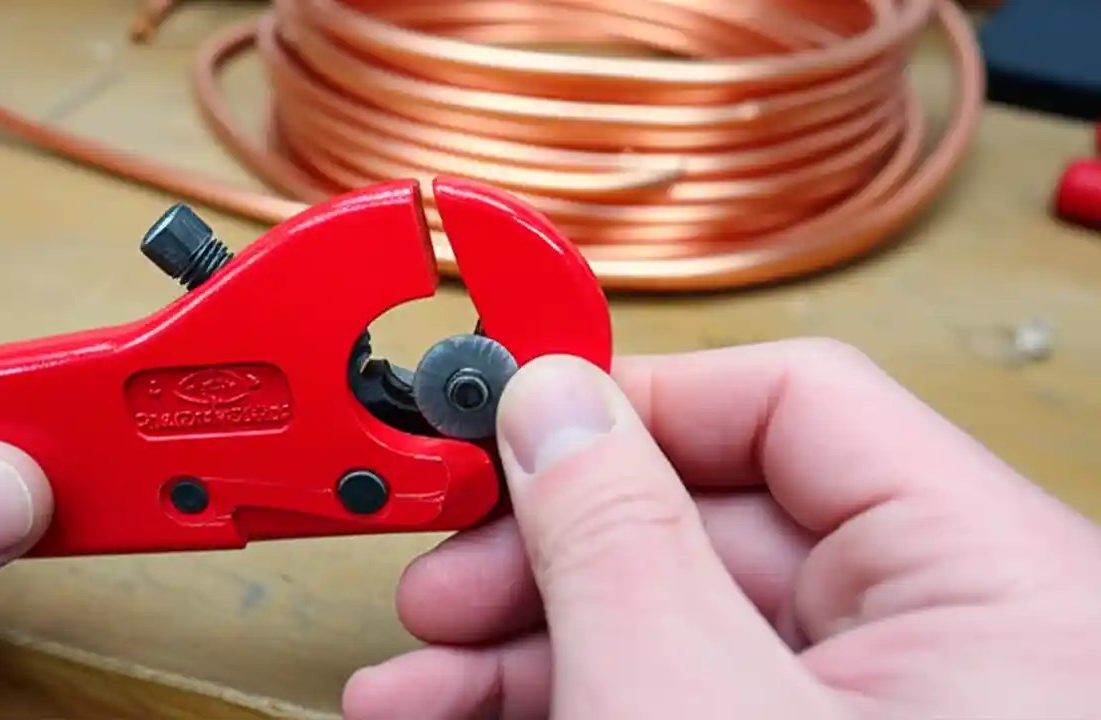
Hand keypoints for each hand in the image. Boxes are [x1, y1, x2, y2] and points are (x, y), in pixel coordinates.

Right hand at [343, 340, 1100, 718]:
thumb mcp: (688, 707)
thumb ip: (615, 533)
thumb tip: (552, 403)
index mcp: (995, 581)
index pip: (795, 405)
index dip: (635, 402)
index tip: (509, 427)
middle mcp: (961, 639)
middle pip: (719, 522)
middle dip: (550, 551)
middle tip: (442, 580)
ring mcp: (890, 714)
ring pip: (683, 623)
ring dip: (535, 645)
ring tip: (416, 686)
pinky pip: (687, 698)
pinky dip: (577, 703)